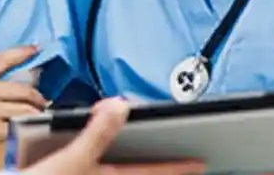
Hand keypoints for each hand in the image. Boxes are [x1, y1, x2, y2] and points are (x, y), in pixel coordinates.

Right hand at [0, 45, 47, 164]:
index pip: (4, 58)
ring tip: (42, 116)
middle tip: (44, 100)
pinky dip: (28, 129)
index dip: (23, 52)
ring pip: (25, 108)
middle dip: (38, 95)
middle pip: (23, 88)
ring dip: (37, 113)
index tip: (36, 48)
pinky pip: (17, 127)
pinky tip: (32, 130)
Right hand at [21, 98, 204, 173]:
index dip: (178, 167)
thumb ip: (97, 131)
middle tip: (178, 161)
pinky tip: (99, 156)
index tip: (200, 163)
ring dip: (131, 165)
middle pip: (136, 174)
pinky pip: (97, 170)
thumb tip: (121, 106)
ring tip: (145, 158)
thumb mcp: (73, 156)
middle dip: (155, 167)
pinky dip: (103, 162)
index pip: (152, 171)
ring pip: (116, 172)